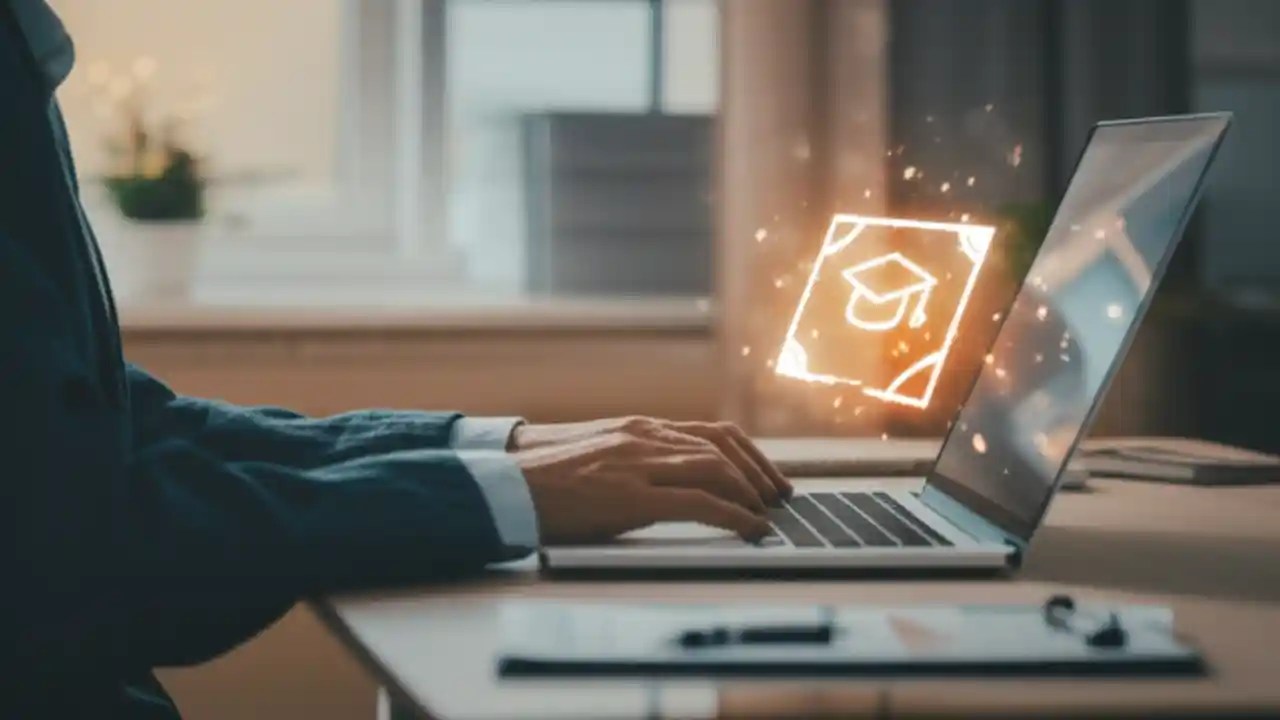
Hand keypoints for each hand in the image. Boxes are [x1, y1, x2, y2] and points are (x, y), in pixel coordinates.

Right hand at [516, 430, 774, 544]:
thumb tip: (673, 483)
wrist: (505, 485)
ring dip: (751, 494)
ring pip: (717, 469)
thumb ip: (637, 461)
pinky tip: (749, 529)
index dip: (749, 455)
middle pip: (723, 447)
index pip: (713, 432)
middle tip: (778, 500)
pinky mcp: (631, 496)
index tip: (767, 477)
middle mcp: (645, 437)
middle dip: (759, 474)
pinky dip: (734, 516)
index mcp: (639, 429)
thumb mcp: (600, 457)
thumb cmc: (547, 479)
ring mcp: (639, 463)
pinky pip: (699, 503)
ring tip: (766, 517)